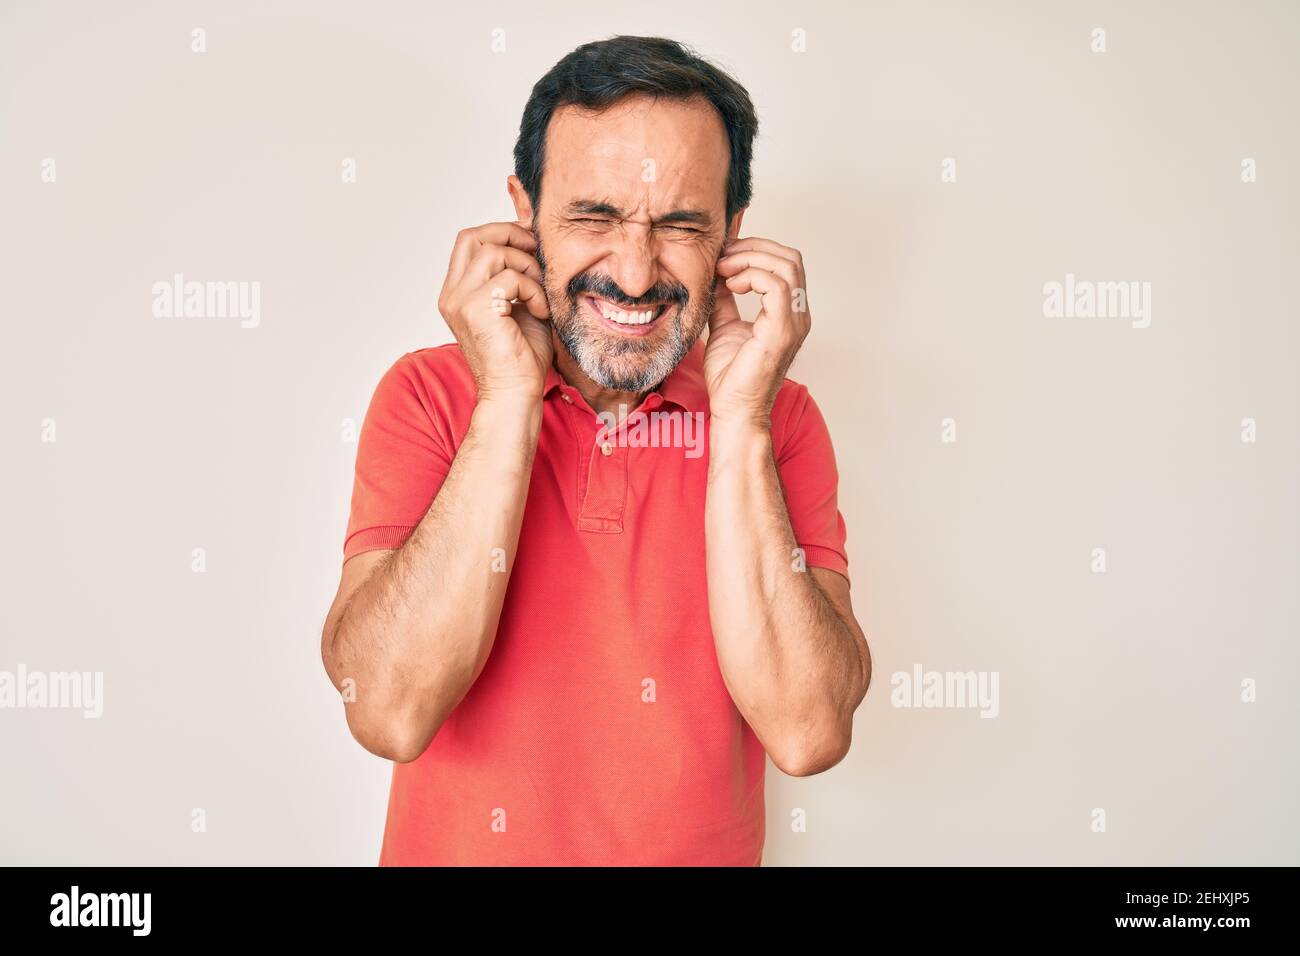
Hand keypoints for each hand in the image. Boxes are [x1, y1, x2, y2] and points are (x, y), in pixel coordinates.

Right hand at [436, 221, 552, 402]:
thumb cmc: (522, 357)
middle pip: (474, 236)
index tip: (531, 243)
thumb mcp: (521, 304)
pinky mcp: (475, 310)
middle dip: (512, 236)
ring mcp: (459, 301)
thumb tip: (535, 241)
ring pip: (494, 252)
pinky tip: (540, 311)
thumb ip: (520, 274)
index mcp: (458, 292)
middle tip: (538, 254)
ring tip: (540, 294)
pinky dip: (533, 290)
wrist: (517, 393)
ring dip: (527, 267)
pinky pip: (510, 277)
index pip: (469, 241)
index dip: (501, 232)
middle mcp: (452, 295)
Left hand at [704, 237, 810, 426]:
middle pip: (790, 258)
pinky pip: (777, 285)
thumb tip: (716, 274)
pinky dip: (750, 276)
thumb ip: (724, 300)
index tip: (723, 255)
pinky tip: (729, 285)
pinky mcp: (782, 330)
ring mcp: (794, 322)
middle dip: (753, 248)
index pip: (785, 264)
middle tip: (722, 256)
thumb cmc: (731, 378)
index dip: (755, 250)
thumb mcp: (723, 326)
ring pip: (786, 266)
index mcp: (788, 313)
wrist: (733, 410)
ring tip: (723, 269)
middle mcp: (798, 315)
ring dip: (750, 258)